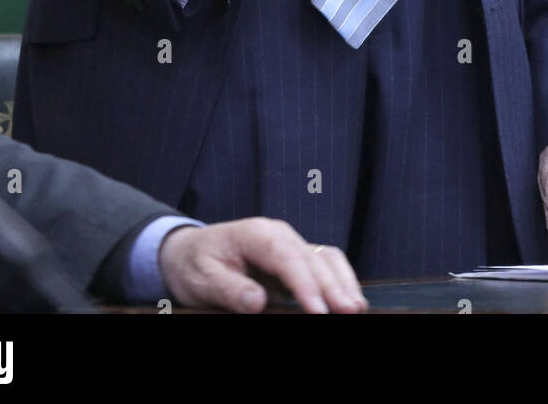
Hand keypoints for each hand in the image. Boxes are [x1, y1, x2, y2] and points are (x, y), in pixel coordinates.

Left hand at [157, 218, 368, 313]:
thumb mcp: (202, 279)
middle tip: (349, 313)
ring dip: (343, 281)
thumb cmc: (196, 264)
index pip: (287, 257)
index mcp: (256, 234)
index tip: (319, 312)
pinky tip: (349, 299)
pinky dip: (340, 278)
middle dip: (333, 286)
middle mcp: (279, 234)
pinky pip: (324, 263)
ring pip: (325, 257)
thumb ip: (229, 289)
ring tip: (356, 308)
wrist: (191, 251)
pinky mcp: (296, 257)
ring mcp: (290, 243)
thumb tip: (258, 302)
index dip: (306, 285)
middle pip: (312, 258)